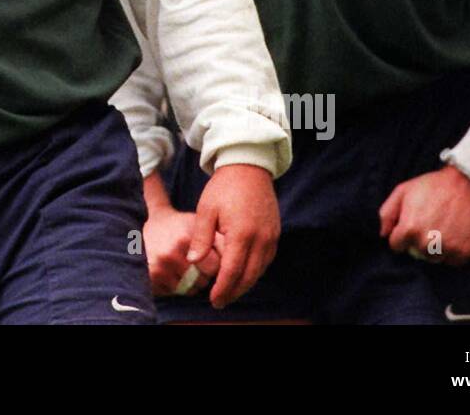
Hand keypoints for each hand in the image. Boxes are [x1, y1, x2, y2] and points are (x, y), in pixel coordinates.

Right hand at [143, 205, 221, 295]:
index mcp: (186, 237)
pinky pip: (175, 292)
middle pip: (203, 281)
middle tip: (197, 262)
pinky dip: (177, 285)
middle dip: (204, 275)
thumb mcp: (197, 223)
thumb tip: (237, 260)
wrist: (146, 225)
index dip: (216, 264)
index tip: (212, 257)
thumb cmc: (178, 225)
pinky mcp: (152, 278)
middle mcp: (172, 253)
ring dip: (192, 282)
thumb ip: (218, 240)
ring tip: (184, 265)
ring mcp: (160, 267)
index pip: (215, 267)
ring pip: (190, 289)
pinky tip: (172, 269)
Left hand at [190, 163, 278, 307]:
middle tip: (220, 301)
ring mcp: (271, 237)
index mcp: (241, 233)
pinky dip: (255, 271)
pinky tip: (243, 273)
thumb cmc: (224, 187)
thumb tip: (193, 261)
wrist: (248, 167)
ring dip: (245, 283)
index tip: (213, 300)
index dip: (223, 289)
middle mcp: (260, 239)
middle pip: (249, 276)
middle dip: (234, 291)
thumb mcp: (206, 209)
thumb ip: (202, 237)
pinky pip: (266, 260)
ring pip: (260, 271)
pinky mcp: (275, 233)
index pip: (232, 271)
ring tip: (229, 290)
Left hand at [379, 165, 469, 264]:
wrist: (468, 183)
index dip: (400, 234)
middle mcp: (428, 241)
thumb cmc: (433, 185)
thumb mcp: (403, 191)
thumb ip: (387, 213)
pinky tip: (454, 234)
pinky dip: (453, 251)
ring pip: (434, 258)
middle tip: (429, 222)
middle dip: (418, 240)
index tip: (410, 224)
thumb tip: (383, 234)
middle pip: (416, 252)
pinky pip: (453, 261)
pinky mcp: (465, 251)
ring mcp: (447, 248)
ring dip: (435, 247)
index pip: (396, 245)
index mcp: (409, 228)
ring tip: (442, 227)